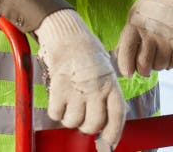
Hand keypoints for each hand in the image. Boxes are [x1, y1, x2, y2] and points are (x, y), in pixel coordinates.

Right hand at [35, 9, 125, 147]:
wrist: (67, 33)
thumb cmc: (85, 51)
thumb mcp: (105, 69)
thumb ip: (106, 92)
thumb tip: (104, 119)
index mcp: (111, 84)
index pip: (117, 116)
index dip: (113, 134)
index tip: (107, 144)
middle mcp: (96, 88)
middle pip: (93, 124)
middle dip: (85, 127)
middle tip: (80, 118)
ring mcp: (77, 87)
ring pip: (73, 121)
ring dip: (68, 118)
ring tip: (68, 105)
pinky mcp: (59, 85)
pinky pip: (56, 112)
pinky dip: (55, 111)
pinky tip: (57, 101)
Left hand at [117, 0, 172, 77]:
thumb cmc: (150, 9)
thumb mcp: (133, 18)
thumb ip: (125, 38)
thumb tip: (115, 57)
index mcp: (134, 26)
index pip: (127, 52)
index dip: (126, 66)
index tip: (127, 74)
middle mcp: (150, 33)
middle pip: (144, 65)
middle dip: (143, 70)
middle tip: (145, 66)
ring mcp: (167, 38)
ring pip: (160, 66)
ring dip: (158, 65)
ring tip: (159, 54)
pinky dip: (172, 62)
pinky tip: (169, 53)